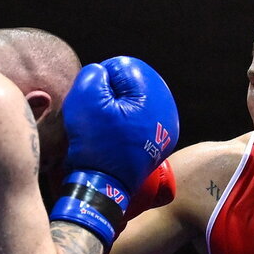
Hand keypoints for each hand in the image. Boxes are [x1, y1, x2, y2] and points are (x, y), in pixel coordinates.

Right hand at [50, 56, 178, 248]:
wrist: (104, 186)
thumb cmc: (95, 143)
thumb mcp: (85, 99)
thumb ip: (94, 74)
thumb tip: (103, 72)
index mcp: (154, 96)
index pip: (122, 67)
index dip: (100, 80)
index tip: (92, 102)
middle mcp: (168, 111)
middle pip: (132, 86)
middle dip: (111, 94)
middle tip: (98, 115)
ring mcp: (166, 129)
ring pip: (135, 103)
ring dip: (118, 109)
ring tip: (105, 127)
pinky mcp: (158, 143)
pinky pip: (138, 122)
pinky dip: (125, 124)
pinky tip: (114, 136)